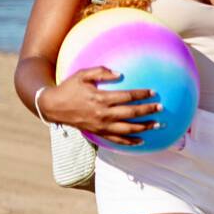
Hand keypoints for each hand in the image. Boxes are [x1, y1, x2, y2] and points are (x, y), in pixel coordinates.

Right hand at [41, 67, 162, 146]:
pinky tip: (142, 141)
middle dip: (148, 111)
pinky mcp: (98, 133)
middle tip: (161, 108)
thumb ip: (101, 72)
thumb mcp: (82, 75)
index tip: (153, 92)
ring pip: (127, 129)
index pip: (127, 97)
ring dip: (145, 127)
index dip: (141, 94)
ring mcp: (101, 126)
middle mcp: (103, 114)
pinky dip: (130, 142)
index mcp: (100, 98)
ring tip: (158, 125)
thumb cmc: (69, 88)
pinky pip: (117, 140)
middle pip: (131, 113)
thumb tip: (120, 74)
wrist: (53, 106)